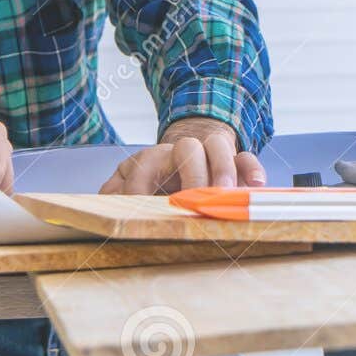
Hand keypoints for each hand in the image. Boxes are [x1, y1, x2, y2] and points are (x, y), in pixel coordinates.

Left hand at [99, 117, 264, 194]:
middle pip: (186, 149)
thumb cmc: (156, 179)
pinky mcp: (235, 161)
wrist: (188, 151)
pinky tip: (255, 185)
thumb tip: (100, 202)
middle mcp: (181, 150)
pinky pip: (246, 158)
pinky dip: (251, 170)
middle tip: (194, 200)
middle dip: (191, 174)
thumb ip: (115, 191)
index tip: (144, 207)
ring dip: (222, 170)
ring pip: (218, 148)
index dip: (142, 185)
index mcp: (152, 158)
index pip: (144, 163)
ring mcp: (209, 152)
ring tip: (226, 193)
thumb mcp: (129, 183)